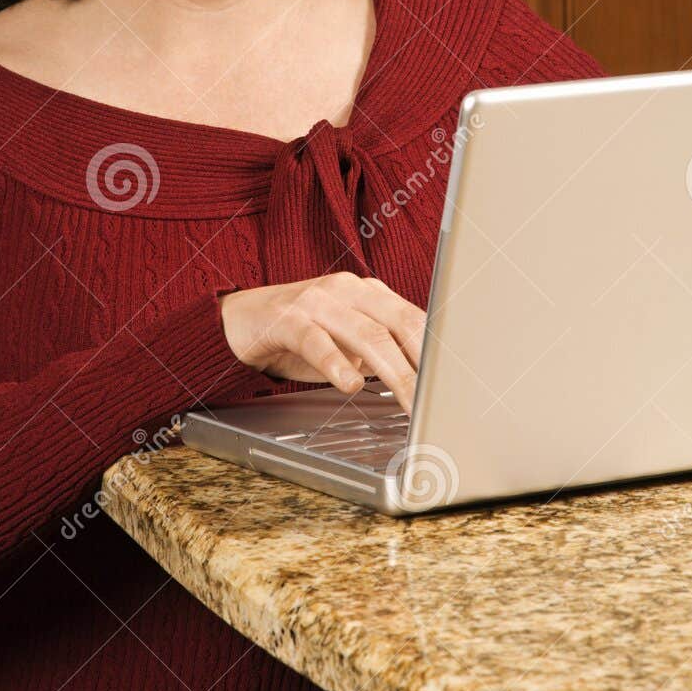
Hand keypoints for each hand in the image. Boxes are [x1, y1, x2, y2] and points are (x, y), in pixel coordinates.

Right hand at [217, 271, 424, 414]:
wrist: (237, 321)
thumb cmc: (298, 335)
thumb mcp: (346, 343)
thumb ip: (380, 354)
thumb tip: (424, 382)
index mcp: (368, 293)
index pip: (414, 319)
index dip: (437, 350)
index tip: (454, 381)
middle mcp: (347, 289)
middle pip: (398, 325)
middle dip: (423, 365)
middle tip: (439, 401)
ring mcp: (316, 300)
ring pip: (366, 333)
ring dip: (394, 370)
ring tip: (410, 400)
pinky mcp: (286, 318)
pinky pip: (316, 340)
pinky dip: (336, 363)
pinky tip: (350, 384)